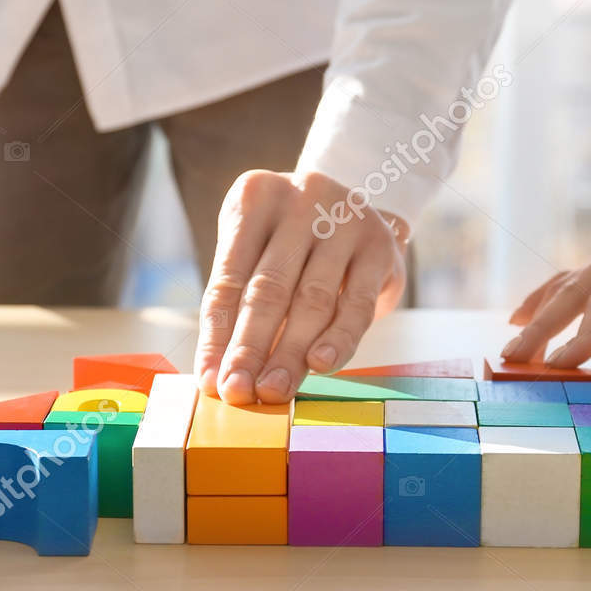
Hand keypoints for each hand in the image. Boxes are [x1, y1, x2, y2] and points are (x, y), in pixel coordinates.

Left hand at [196, 170, 406, 403]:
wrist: (355, 204)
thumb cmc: (292, 241)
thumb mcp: (258, 250)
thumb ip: (239, 303)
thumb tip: (218, 373)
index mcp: (254, 198)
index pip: (228, 278)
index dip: (217, 335)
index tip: (212, 380)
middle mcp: (300, 201)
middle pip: (268, 289)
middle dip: (250, 348)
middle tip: (238, 392)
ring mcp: (344, 220)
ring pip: (312, 300)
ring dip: (291, 353)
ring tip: (274, 390)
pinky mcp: (378, 246)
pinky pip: (356, 304)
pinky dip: (337, 339)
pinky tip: (320, 365)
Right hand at [503, 223, 590, 386]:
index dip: (583, 336)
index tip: (561, 367)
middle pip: (572, 292)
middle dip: (542, 328)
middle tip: (514, 359)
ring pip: (566, 289)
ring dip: (539, 319)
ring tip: (513, 349)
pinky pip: (573, 287)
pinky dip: (547, 303)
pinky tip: (522, 319)